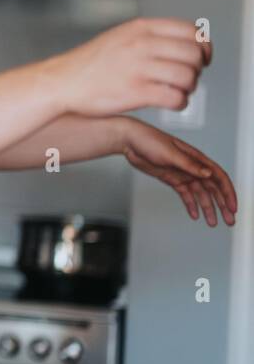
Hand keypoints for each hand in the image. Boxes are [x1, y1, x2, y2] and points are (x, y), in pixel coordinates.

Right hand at [52, 18, 209, 116]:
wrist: (61, 82)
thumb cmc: (88, 64)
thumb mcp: (120, 37)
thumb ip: (149, 37)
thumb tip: (183, 44)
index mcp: (140, 28)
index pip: (192, 31)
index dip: (203, 47)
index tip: (202, 57)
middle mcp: (142, 45)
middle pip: (194, 54)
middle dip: (197, 69)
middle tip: (187, 78)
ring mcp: (139, 68)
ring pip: (188, 76)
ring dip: (189, 88)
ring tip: (178, 91)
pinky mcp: (135, 92)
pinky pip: (175, 98)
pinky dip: (180, 103)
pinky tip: (171, 103)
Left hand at [120, 118, 236, 225]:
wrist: (130, 140)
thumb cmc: (149, 140)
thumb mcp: (170, 153)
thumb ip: (189, 165)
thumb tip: (208, 174)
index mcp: (196, 158)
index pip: (219, 177)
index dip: (228, 193)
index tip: (232, 207)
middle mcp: (192, 167)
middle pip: (213, 189)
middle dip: (222, 205)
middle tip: (228, 220)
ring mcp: (182, 173)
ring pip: (200, 194)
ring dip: (208, 208)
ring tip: (213, 223)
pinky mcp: (171, 178)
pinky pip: (185, 194)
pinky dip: (191, 205)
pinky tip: (195, 215)